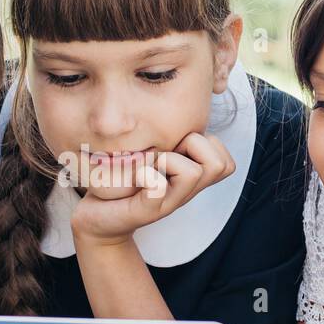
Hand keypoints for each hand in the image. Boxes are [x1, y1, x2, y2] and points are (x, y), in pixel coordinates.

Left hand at [70, 132, 234, 244]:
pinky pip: (157, 187)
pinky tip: (134, 175)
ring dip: (169, 159)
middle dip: (192, 146)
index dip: (205, 143)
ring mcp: (168, 203)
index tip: (175, 146)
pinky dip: (145, 174)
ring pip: (194, 173)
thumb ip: (172, 138)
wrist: (98, 215)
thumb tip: (185, 108)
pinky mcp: (145, 211)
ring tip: (149, 164)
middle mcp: (186, 192)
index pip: (226, 160)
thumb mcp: (154, 152)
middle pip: (219, 165)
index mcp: (191, 177)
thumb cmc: (124, 179)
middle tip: (164, 154)